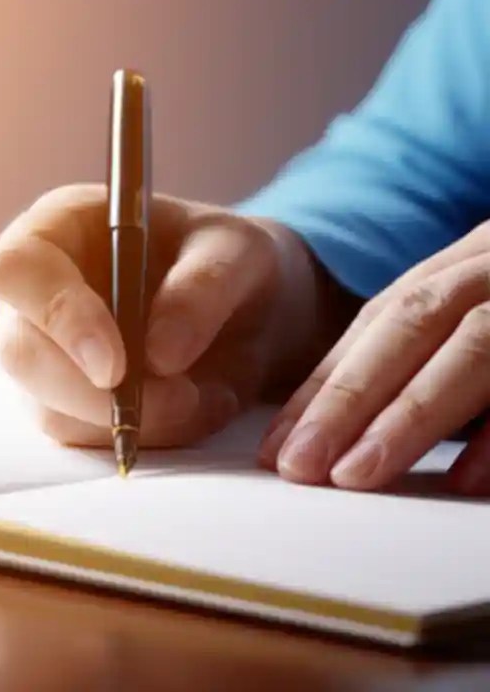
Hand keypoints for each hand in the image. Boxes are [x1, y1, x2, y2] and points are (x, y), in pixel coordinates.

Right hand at [0, 184, 325, 447]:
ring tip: (204, 396)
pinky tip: (193, 407)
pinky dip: (144, 437)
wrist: (244, 307)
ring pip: (50, 408)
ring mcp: (42, 352)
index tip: (115, 365)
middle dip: (94, 393)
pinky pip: (84, 438)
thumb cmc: (226, 258)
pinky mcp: (64, 403)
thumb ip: (204, 286)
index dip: (56, 316)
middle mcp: (33, 293)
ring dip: (130, 421)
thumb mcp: (238, 249)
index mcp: (58, 228)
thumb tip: (159, 355)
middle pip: (21, 352)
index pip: (16, 269)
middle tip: (179, 397)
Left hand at [260, 223, 489, 494]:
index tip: (275, 449)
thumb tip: (343, 437)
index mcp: (472, 263)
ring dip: (407, 415)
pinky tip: (464, 480)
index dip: (324, 385)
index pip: (380, 321)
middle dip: (346, 400)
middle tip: (298, 468)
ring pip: (474, 347)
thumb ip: (434, 357)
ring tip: (355, 475)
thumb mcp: (485, 313)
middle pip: (410, 324)